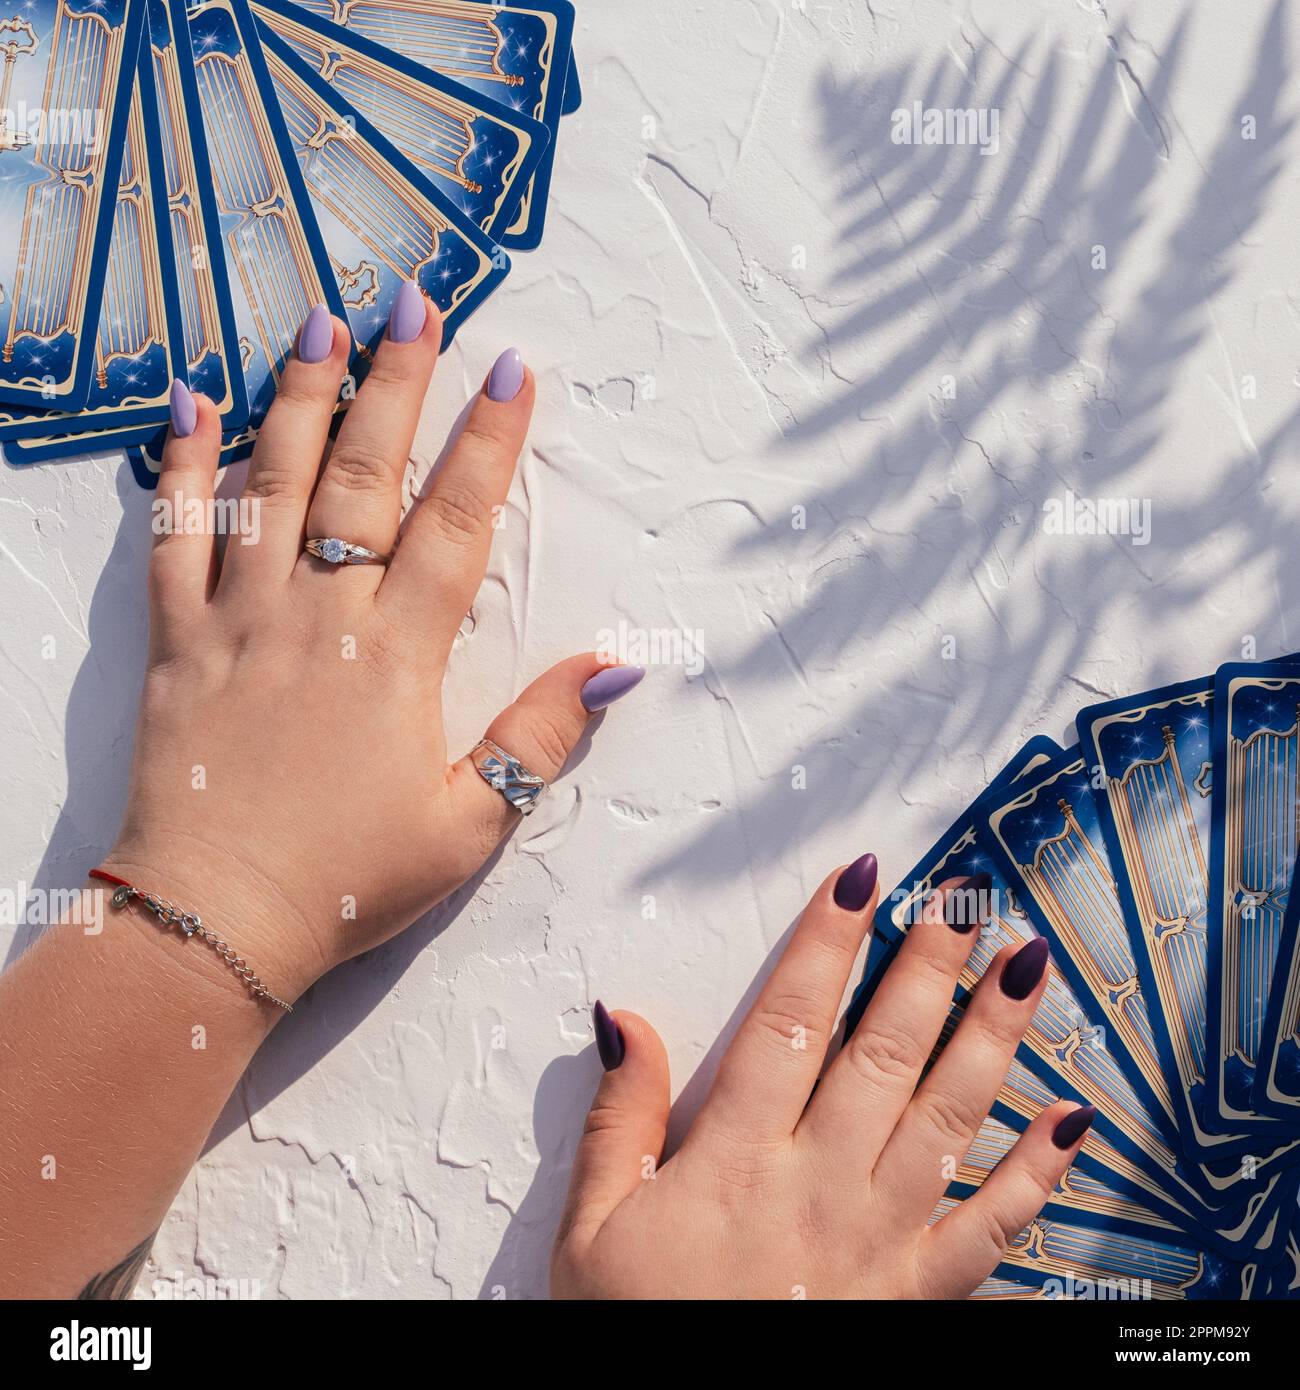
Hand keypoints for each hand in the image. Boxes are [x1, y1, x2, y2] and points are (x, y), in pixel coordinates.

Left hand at [106, 289, 642, 1004]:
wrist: (213, 924)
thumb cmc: (349, 880)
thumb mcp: (468, 823)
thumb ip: (539, 735)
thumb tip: (616, 664)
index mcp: (399, 655)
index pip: (456, 524)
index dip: (489, 442)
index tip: (511, 371)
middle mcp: (320, 614)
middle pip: (365, 475)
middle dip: (399, 381)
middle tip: (417, 301)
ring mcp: (239, 617)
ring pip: (272, 482)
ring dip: (302, 397)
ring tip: (324, 323)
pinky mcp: (175, 638)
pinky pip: (172, 535)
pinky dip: (180, 466)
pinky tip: (188, 404)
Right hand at [552, 859, 1093, 1298]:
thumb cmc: (642, 1333)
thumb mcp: (592, 1232)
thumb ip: (618, 1122)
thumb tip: (623, 1022)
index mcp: (737, 1158)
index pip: (789, 1021)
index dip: (825, 942)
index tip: (856, 879)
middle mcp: (819, 1184)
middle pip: (883, 1051)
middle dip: (926, 965)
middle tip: (962, 898)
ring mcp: (878, 1239)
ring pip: (948, 1118)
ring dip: (991, 1036)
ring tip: (1024, 966)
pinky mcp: (917, 1295)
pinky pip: (991, 1230)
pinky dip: (1037, 1174)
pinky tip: (1071, 1118)